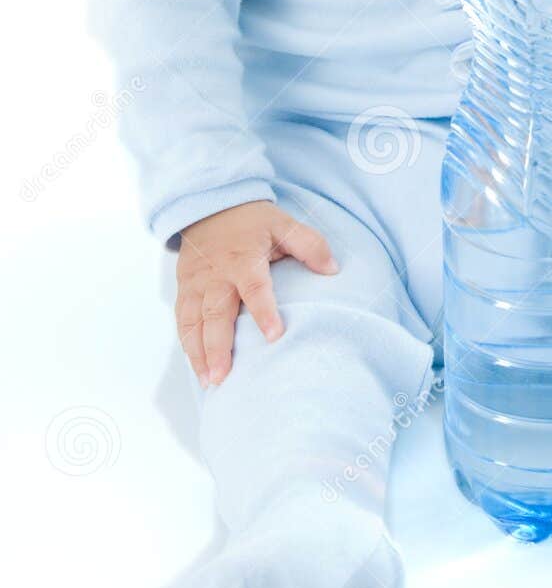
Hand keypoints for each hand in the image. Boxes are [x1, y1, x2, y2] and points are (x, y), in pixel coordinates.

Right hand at [176, 201, 338, 387]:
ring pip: (193, 321)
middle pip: (215, 313)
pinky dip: (188, 345)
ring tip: (210, 381)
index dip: (264, 311)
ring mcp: (196, 283)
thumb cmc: (252, 221)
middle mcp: (216, 274)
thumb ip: (310, 245)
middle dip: (217, 347)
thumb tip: (333, 269)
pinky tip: (199, 368)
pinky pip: (182, 320)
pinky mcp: (184, 289)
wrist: (210, 206)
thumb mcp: (285, 224)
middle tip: (224, 376)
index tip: (274, 336)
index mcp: (243, 258)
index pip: (254, 288)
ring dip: (199, 353)